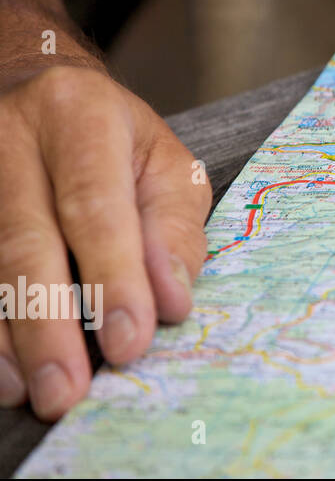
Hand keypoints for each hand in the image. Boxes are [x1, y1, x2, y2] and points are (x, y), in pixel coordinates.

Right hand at [0, 64, 210, 418]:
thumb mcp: (165, 166)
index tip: (130, 342)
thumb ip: (172, 230)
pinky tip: (1, 371)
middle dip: (47, 324)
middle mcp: (7, 136)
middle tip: (68, 391)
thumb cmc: (115, 141)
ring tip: (31, 389)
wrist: (36, 89)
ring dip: (4, 337)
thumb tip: (171, 301)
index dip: (112, 276)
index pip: (94, 204)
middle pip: (22, 240)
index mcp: (78, 113)